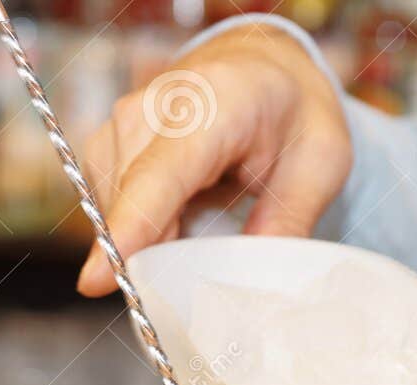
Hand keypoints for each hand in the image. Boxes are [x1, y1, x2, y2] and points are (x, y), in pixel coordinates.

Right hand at [76, 24, 351, 294]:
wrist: (261, 65)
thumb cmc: (292, 111)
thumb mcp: (319, 163)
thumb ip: (287, 222)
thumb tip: (255, 287)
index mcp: (212, 105)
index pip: (157, 176)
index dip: (128, 231)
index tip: (97, 280)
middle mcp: (151, 108)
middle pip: (131, 208)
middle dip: (160, 258)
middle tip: (215, 267)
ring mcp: (119, 125)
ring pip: (117, 216)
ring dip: (155, 243)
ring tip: (209, 221)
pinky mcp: (105, 146)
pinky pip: (114, 210)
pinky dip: (145, 228)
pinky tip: (184, 213)